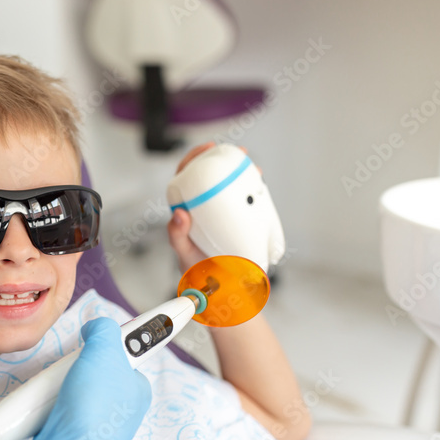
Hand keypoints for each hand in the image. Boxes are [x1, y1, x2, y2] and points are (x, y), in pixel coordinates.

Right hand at [13, 318, 151, 439]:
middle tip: (70, 368)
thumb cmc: (94, 408)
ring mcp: (97, 422)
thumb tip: (96, 328)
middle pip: (94, 367)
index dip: (108, 341)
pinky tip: (47, 405)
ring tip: (56, 389)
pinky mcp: (75, 433)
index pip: (126, 352)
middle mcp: (121, 406)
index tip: (92, 340)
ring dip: (60, 384)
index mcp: (138, 387)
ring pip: (74, 386)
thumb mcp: (105, 352)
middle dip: (76, 365)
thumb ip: (104, 330)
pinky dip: (50, 403)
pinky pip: (60, 406)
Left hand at [168, 141, 254, 271]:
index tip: (208, 149)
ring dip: (242, 175)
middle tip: (239, 153)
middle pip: (210, 177)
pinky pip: (243, 204)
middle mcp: (203, 210)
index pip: (185, 178)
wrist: (219, 289)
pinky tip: (262, 189)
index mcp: (186, 211)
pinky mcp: (238, 224)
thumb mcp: (183, 252)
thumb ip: (177, 236)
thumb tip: (178, 214)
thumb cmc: (196, 271)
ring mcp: (221, 216)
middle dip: (224, 160)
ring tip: (254, 169)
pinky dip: (253, 193)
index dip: (194, 159)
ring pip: (229, 189)